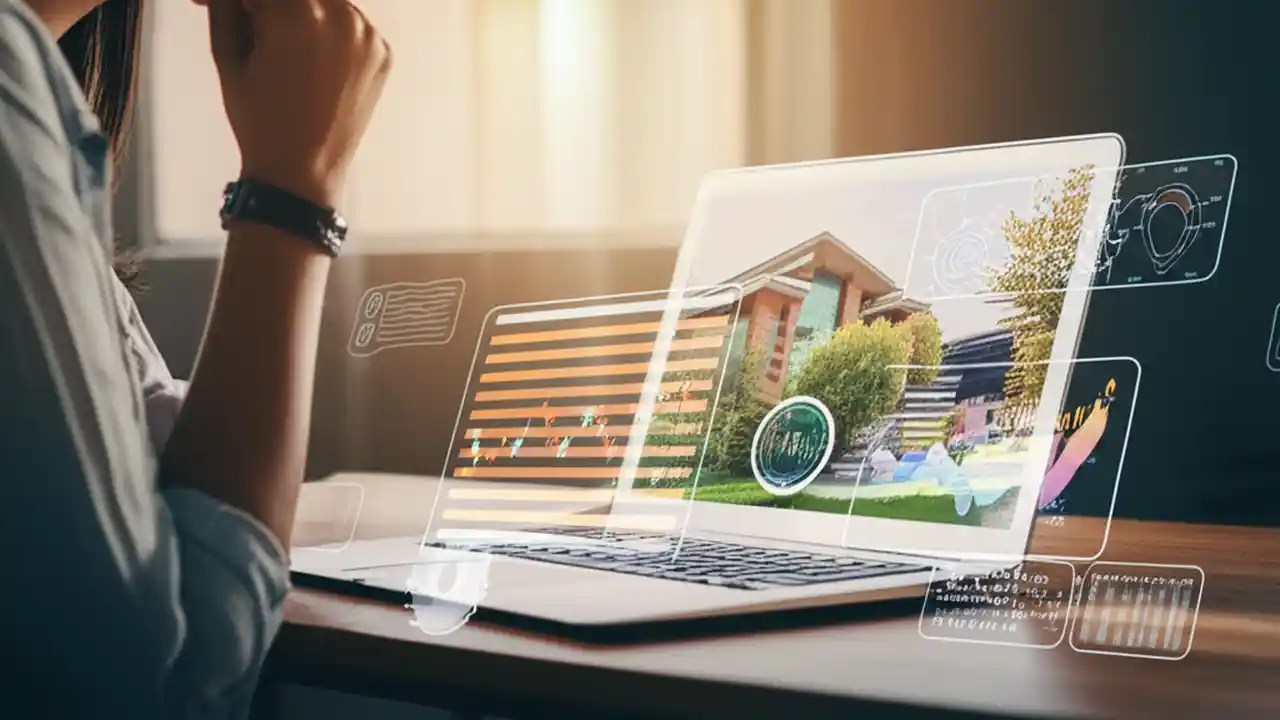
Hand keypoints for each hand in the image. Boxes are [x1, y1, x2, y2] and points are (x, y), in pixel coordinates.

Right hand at [194, 0, 392, 206]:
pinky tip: (308, 62)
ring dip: (299, 10)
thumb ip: (229, 3)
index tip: (207, 4)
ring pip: (325, 0)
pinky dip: (328, 30)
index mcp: (300, 12)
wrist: (302, 172)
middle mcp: (343, 16)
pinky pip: (349, 24)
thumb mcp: (228, 52)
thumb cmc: (259, 118)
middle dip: (267, 5)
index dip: (239, 1)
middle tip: (250, 24)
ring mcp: (368, 35)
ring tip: (278, 47)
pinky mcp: (383, 53)